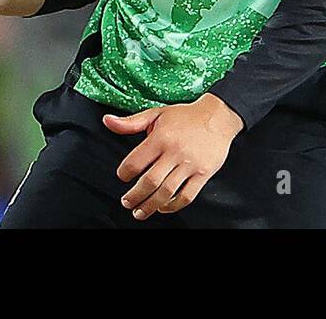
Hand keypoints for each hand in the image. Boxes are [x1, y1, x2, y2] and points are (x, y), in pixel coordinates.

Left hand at [104, 93, 242, 219]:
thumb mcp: (156, 113)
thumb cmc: (185, 116)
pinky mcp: (203, 174)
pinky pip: (187, 196)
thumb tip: (107, 121)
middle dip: (134, 196)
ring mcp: (190, 165)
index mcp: (161, 138)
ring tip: (140, 212)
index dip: (124, 173)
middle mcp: (175, 152)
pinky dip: (173, 206)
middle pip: (150, 181)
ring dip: (150, 205)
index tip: (122, 177)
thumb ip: (131, 122)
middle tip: (126, 202)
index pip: (136, 162)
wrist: (218, 116)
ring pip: (166, 192)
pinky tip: (163, 207)